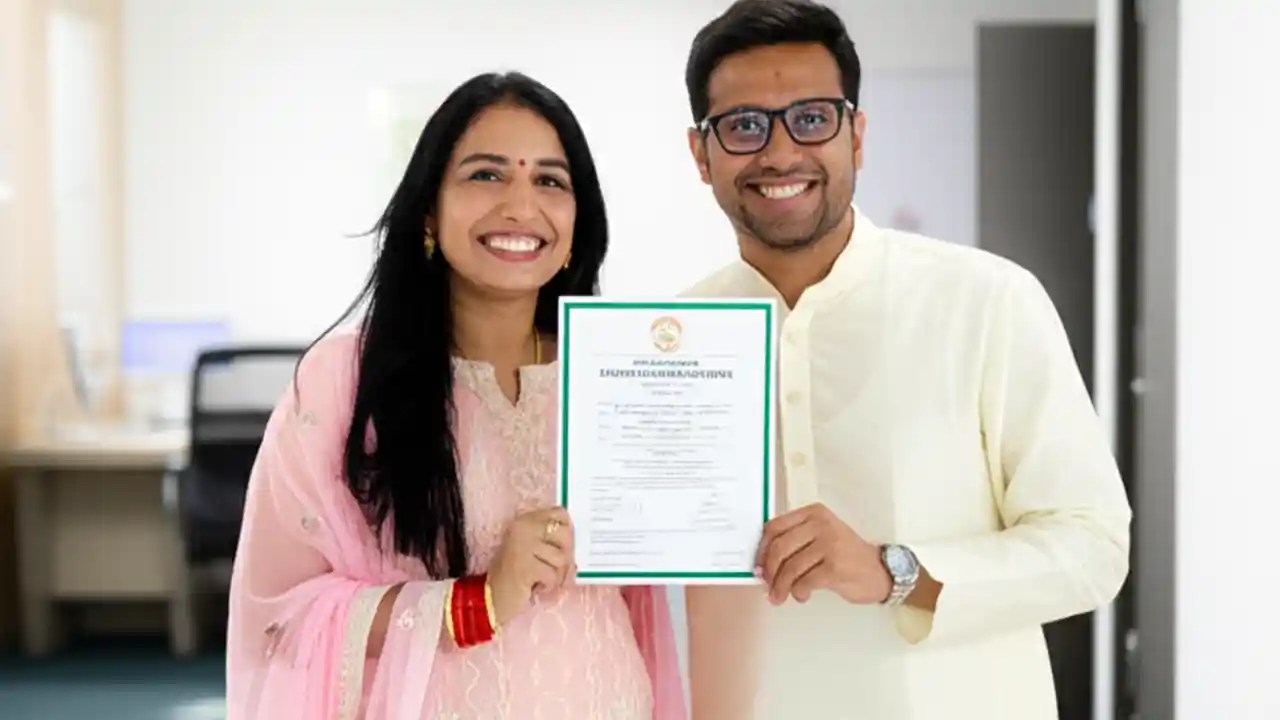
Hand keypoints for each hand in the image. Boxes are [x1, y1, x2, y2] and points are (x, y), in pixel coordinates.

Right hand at [487, 506, 574, 625]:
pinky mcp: (524, 566)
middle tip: (554, 569)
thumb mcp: (532, 549)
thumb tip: (576, 541)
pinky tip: (536, 587)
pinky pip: (552, 575)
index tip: (561, 547)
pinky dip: (548, 586)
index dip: (567, 530)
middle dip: (566, 556)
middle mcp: (523, 528)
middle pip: (565, 533)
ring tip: (542, 580)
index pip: (559, 513)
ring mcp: (523, 546)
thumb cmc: (516, 574)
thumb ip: (551, 540)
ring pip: (561, 557)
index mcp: (525, 520)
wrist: (491, 597)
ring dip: (557, 575)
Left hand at [756, 503, 890, 605]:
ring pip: (791, 567)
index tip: (758, 567)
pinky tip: (802, 595)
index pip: (774, 527)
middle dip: (770, 572)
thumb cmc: (846, 556)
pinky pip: (805, 582)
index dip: (762, 550)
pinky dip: (798, 592)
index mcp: (813, 513)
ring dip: (781, 587)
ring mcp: (829, 544)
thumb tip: (763, 564)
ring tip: (781, 597)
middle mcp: (821, 524)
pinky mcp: (835, 567)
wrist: (880, 571)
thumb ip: (795, 542)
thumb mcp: (821, 537)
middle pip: (780, 548)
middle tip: (768, 587)